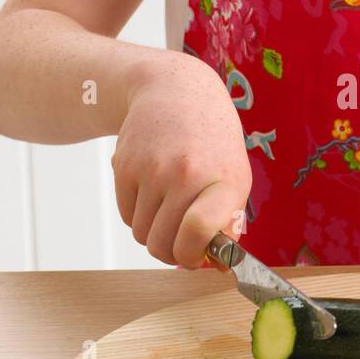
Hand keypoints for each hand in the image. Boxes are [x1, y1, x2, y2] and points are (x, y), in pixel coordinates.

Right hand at [112, 53, 251, 267]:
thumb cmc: (211, 141)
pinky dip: (138, 215)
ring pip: (142, 234)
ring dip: (153, 233)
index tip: (197, 257)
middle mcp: (186, 173)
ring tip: (169, 209)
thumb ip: (229, 222)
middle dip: (171, 253)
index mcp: (223, 179)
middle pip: (164, 243)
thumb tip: (218, 266)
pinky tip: (153, 191)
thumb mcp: (235, 175)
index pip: (200, 230)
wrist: (173, 92)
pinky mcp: (124, 166)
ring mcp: (152, 169)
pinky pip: (127, 215)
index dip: (193, 254)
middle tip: (180, 243)